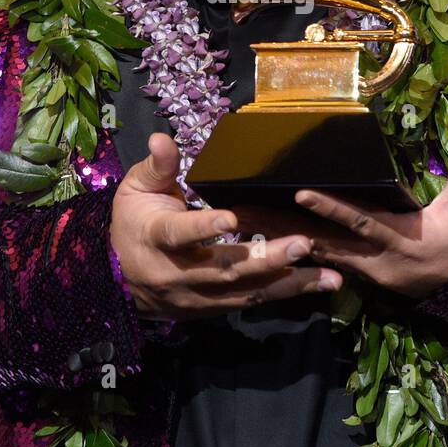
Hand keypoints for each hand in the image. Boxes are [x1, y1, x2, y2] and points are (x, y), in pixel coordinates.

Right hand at [109, 133, 343, 320]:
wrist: (118, 280)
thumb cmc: (133, 222)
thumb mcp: (136, 188)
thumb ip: (156, 165)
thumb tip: (163, 137)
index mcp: (155, 238)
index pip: (179, 234)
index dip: (203, 228)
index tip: (231, 219)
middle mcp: (177, 274)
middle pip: (224, 270)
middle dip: (266, 258)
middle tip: (303, 244)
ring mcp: (196, 298)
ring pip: (245, 293)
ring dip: (289, 285)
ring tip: (330, 277)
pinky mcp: (212, 309)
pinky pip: (250, 302)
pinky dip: (283, 294)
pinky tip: (315, 284)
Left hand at [232, 107, 447, 300]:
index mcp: (407, 240)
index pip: (363, 221)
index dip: (333, 208)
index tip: (300, 192)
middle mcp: (379, 262)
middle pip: (323, 243)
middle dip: (283, 230)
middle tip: (244, 214)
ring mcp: (366, 271)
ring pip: (315, 254)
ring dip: (278, 241)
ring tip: (240, 225)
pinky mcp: (357, 271)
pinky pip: (319, 261)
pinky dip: (290, 251)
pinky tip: (259, 240)